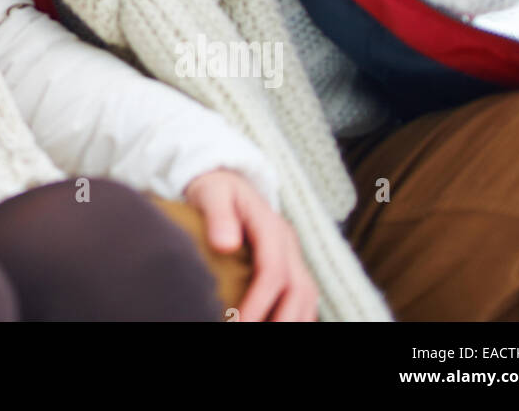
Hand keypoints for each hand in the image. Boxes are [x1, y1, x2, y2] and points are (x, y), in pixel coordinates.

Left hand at [184, 167, 318, 321]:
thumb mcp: (211, 193)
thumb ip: (218, 215)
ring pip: (307, 295)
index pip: (272, 271)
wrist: (227, 180)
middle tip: (253, 334)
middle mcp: (288, 242)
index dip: (258, 302)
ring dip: (293, 320)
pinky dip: (296, 315)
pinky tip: (278, 323)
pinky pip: (302, 296)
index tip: (239, 323)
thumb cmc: (215, 189)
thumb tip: (224, 245)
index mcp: (270, 225)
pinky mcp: (291, 265)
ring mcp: (293, 254)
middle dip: (283, 320)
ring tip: (270, 337)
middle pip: (300, 289)